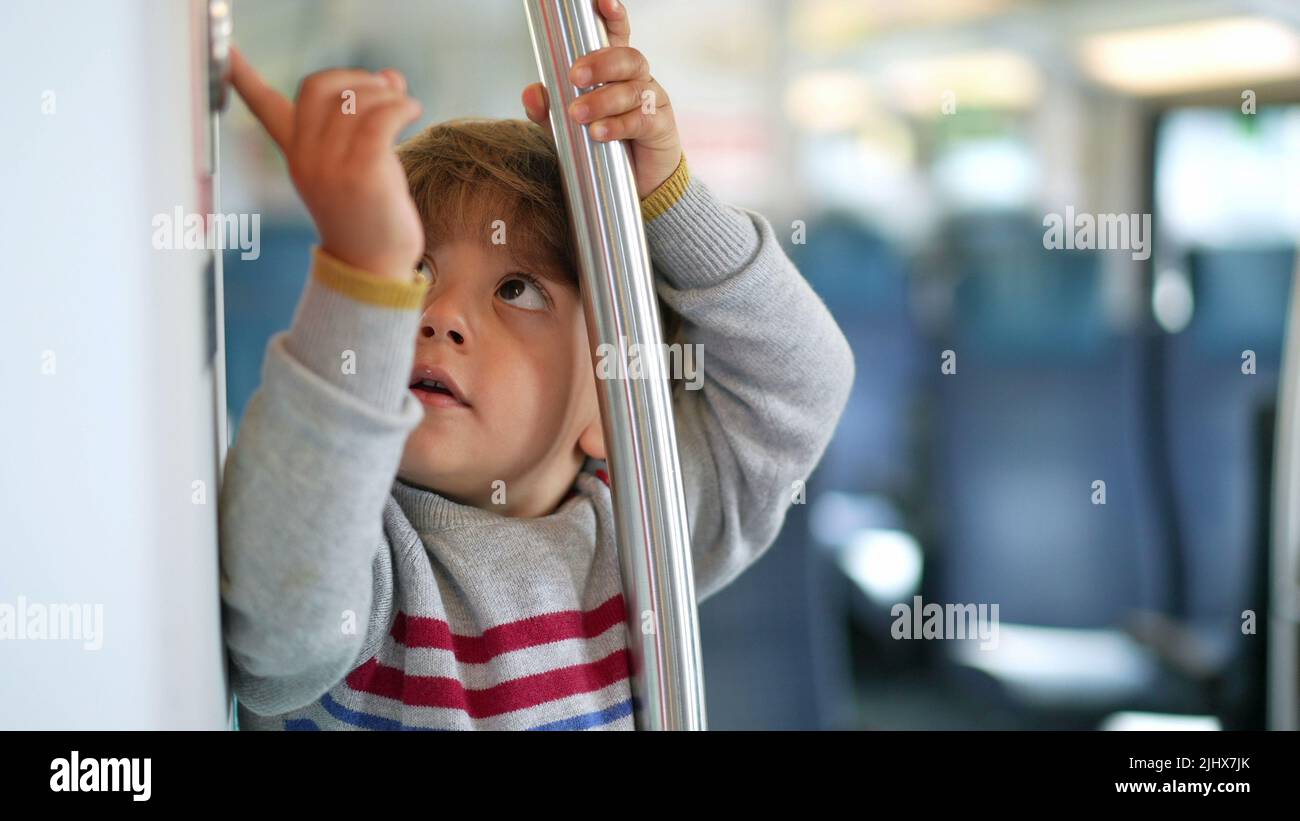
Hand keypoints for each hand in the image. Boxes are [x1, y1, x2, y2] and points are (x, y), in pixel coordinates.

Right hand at [228, 47, 424, 279]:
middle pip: (319, 85)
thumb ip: (367, 121)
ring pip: (354, 99)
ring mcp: (331, 166)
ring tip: (405, 107)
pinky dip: (400, 105)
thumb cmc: (370, 217)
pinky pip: (379, 118)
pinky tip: (413, 110)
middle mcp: (306, 158)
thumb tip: (390, 75)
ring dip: (386, 93)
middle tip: (384, 92)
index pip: (265, 108)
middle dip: (355, 77)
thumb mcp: (361, 165)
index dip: (244, 78)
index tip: (225, 54)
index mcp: (297, 154)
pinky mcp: (362, 174)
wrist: (372, 270)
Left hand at [521, 0, 682, 199]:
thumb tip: (531, 93)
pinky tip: (600, 133)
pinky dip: (618, 124)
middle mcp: (636, 79)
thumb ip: (550, 111)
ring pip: (632, 87)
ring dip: (603, 99)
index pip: (617, 33)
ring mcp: (651, 100)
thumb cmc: (606, 146)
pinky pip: (641, 118)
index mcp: (614, 71)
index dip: (613, 15)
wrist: (639, 186)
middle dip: (600, 62)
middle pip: (626, 56)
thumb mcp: (569, 129)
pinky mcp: (660, 126)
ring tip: (579, 115)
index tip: (603, 2)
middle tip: (574, 77)